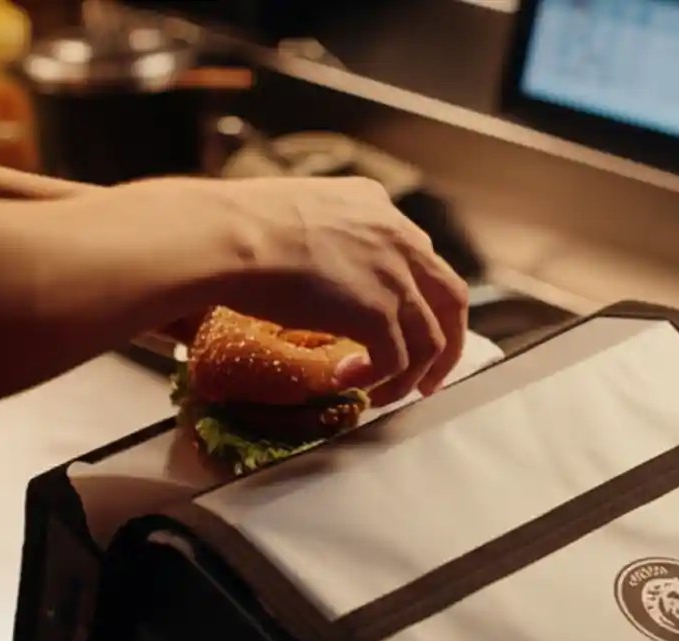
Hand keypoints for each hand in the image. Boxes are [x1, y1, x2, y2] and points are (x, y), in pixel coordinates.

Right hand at [184, 176, 469, 405]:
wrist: (228, 236)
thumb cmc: (238, 225)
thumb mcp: (298, 212)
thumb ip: (323, 235)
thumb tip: (307, 267)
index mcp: (375, 206)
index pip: (419, 254)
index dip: (419, 297)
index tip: (410, 324)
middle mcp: (397, 236)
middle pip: (450, 297)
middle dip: (446, 343)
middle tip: (430, 376)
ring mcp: (393, 276)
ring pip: (430, 339)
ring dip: (411, 375)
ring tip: (385, 395)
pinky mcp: (379, 312)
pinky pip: (397, 361)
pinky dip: (380, 381)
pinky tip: (349, 383)